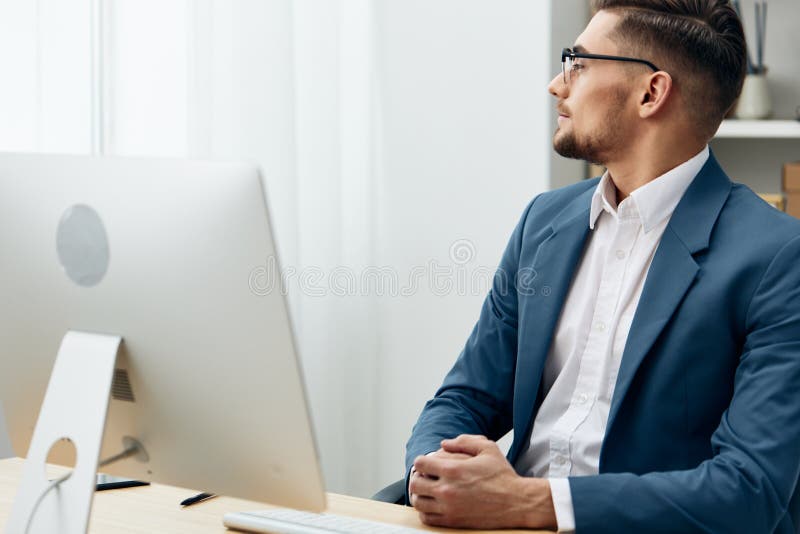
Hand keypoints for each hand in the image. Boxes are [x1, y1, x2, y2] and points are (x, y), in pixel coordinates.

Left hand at [409, 434, 556, 529]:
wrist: (517, 502)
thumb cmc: (503, 475)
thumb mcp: (487, 448)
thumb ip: (464, 441)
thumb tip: (444, 443)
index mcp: (453, 469)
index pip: (421, 463)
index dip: (422, 461)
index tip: (427, 463)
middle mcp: (447, 489)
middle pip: (415, 483)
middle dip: (418, 477)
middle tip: (424, 477)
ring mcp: (448, 508)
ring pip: (418, 502)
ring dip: (420, 495)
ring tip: (427, 491)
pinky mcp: (453, 522)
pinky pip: (427, 518)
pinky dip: (426, 511)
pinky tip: (433, 506)